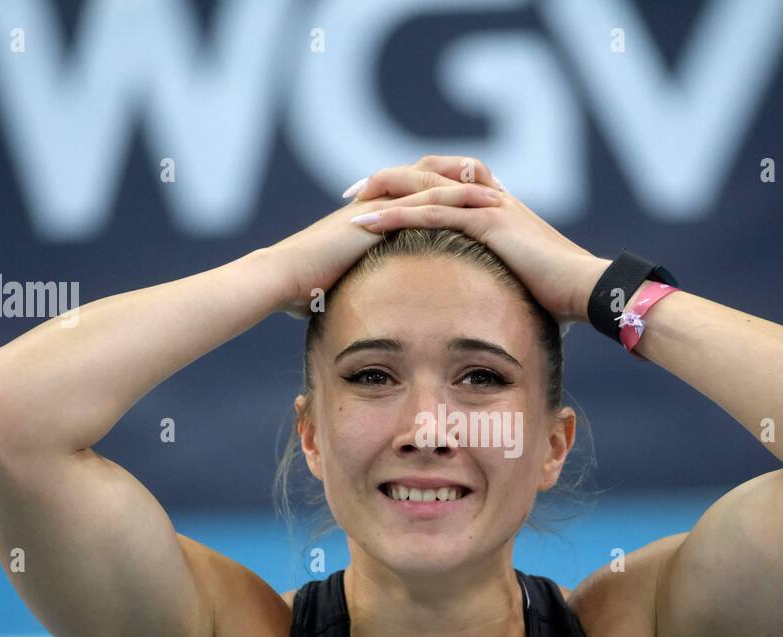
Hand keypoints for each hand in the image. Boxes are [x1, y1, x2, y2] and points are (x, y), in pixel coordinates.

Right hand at [262, 156, 503, 318]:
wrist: (281, 280)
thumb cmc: (300, 290)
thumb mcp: (338, 286)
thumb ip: (353, 289)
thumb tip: (356, 312)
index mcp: (371, 215)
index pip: (416, 196)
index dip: (447, 197)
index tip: (476, 208)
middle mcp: (377, 203)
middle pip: (429, 177)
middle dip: (464, 181)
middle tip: (498, 189)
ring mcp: (378, 205)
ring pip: (433, 183)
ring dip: (469, 186)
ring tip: (501, 194)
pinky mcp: (380, 215)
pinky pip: (426, 200)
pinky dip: (457, 198)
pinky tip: (482, 204)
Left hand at [345, 157, 608, 324]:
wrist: (589, 289)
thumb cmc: (565, 296)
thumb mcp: (524, 285)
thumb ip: (504, 286)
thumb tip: (496, 313)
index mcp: (497, 210)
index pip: (445, 185)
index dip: (412, 189)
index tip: (380, 202)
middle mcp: (490, 199)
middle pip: (428, 176)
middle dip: (387, 181)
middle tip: (353, 194)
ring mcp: (489, 207)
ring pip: (425, 190)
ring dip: (384, 193)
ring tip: (351, 203)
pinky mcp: (488, 221)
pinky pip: (433, 212)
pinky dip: (398, 214)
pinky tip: (369, 222)